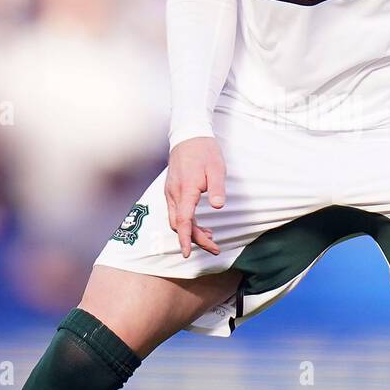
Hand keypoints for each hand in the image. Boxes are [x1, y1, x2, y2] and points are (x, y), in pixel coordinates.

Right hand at [165, 136, 225, 258]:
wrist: (189, 135)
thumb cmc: (205, 151)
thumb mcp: (217, 168)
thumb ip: (217, 188)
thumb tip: (218, 207)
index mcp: (186, 189)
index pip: (182, 221)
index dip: (186, 239)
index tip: (188, 254)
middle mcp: (174, 193)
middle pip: (179, 225)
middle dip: (195, 239)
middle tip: (215, 248)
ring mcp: (171, 192)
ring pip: (176, 220)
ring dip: (191, 232)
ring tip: (211, 238)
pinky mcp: (172, 190)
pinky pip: (176, 212)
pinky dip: (187, 223)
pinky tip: (201, 225)